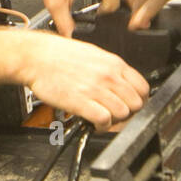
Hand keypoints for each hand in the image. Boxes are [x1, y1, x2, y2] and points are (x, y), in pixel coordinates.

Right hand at [13, 30, 148, 129]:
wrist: (37, 57)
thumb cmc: (61, 55)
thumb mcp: (95, 55)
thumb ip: (112, 69)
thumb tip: (124, 83)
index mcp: (114, 64)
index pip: (143, 88)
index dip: (139, 100)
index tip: (131, 105)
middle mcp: (109, 76)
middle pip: (136, 104)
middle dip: (129, 112)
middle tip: (117, 114)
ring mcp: (96, 89)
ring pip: (123, 113)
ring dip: (115, 121)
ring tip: (104, 118)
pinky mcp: (81, 102)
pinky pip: (104, 120)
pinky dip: (102, 126)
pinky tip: (95, 122)